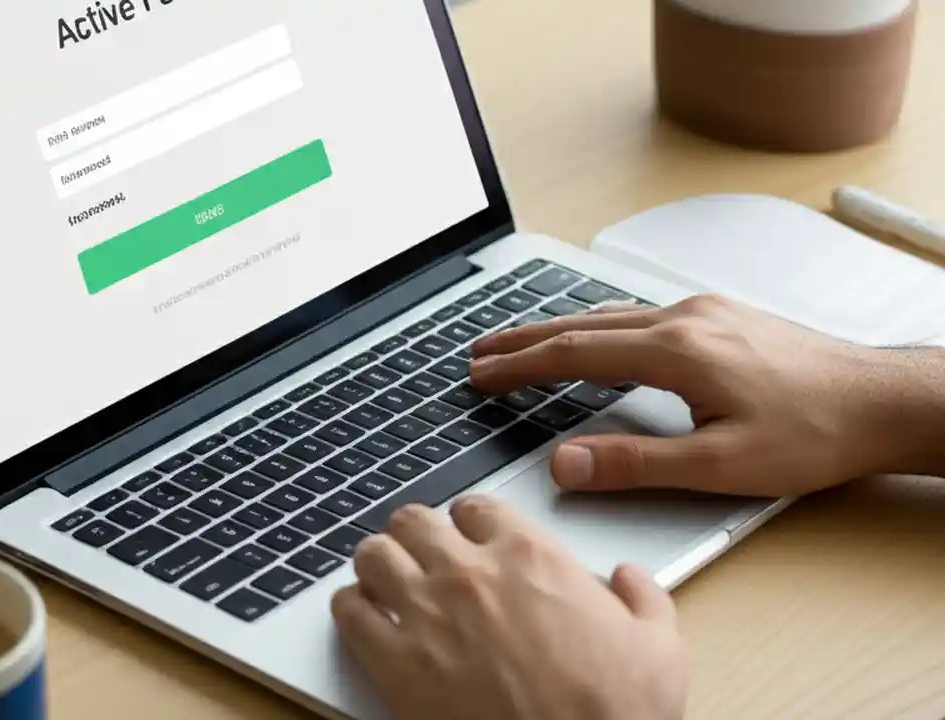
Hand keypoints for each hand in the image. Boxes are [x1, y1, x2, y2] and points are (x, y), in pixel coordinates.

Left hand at [332, 497, 688, 719]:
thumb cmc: (616, 714)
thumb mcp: (659, 646)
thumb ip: (644, 598)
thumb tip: (630, 578)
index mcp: (530, 557)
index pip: (477, 507)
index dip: (470, 522)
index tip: (468, 537)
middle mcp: (470, 573)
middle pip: (413, 520)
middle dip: (415, 535)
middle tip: (419, 555)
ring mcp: (427, 613)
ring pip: (373, 554)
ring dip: (378, 564)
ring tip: (385, 581)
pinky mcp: (395, 662)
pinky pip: (348, 611)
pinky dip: (351, 609)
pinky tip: (366, 620)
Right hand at [469, 294, 941, 495]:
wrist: (883, 402)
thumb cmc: (815, 433)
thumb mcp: (720, 465)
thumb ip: (634, 463)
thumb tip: (565, 462)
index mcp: (677, 350)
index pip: (575, 354)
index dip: (520, 365)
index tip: (480, 373)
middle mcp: (686, 319)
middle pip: (583, 324)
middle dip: (524, 338)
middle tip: (479, 349)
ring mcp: (705, 312)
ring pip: (610, 315)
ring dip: (559, 329)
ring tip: (521, 341)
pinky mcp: (721, 318)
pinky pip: (639, 314)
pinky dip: (598, 325)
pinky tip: (596, 335)